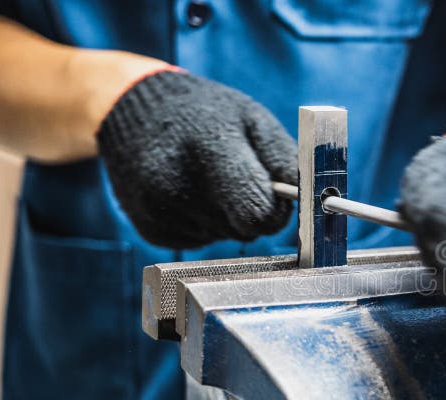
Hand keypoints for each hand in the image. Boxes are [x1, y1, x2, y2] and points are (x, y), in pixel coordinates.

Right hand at [97, 70, 296, 248]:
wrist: (131, 110)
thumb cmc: (205, 114)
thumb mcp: (252, 120)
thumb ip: (286, 162)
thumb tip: (314, 201)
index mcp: (209, 150)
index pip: (257, 213)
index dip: (275, 211)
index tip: (274, 195)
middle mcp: (176, 184)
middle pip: (243, 230)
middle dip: (251, 211)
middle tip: (236, 178)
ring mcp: (157, 209)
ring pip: (223, 237)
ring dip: (226, 217)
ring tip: (206, 179)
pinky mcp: (148, 229)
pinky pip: (198, 242)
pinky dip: (202, 223)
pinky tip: (188, 194)